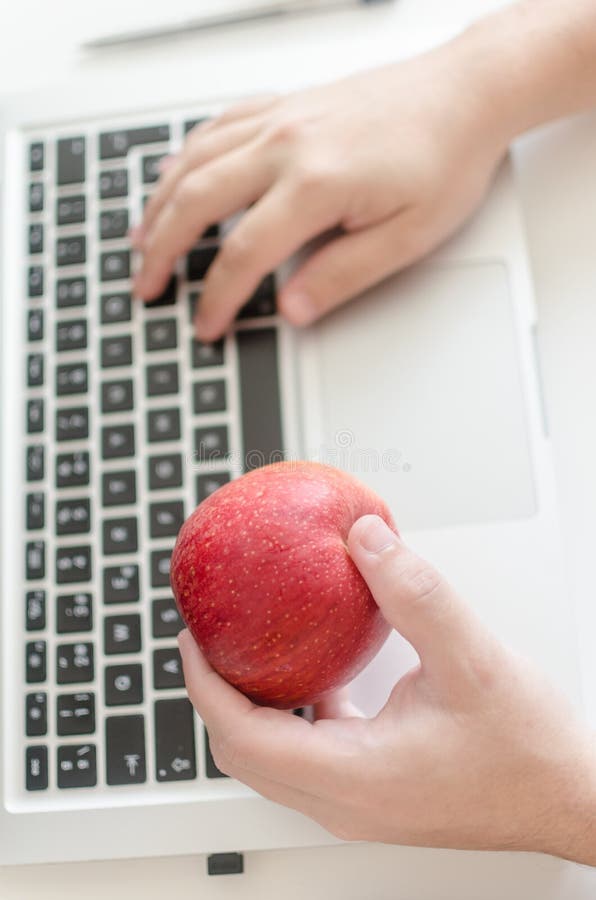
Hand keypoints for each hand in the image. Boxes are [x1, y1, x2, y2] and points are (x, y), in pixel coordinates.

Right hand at [134, 34, 509, 339]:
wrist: (465, 92)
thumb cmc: (445, 157)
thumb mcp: (406, 237)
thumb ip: (343, 275)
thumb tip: (292, 308)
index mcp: (316, 183)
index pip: (243, 254)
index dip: (217, 298)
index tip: (206, 324)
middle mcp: (286, 144)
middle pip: (195, 201)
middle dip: (162, 252)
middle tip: (147, 287)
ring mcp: (280, 118)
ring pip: (193, 160)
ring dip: (159, 203)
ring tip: (142, 241)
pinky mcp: (284, 105)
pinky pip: (215, 126)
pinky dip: (184, 155)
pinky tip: (173, 175)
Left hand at [178, 515, 595, 864]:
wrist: (568, 796)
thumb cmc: (527, 748)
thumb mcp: (472, 657)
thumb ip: (413, 591)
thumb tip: (364, 536)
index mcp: (354, 777)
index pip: (242, 738)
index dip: (203, 685)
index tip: (190, 636)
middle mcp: (345, 801)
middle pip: (244, 755)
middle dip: (214, 695)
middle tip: (211, 639)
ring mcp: (359, 801)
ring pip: (274, 758)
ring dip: (251, 705)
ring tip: (252, 648)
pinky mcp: (376, 790)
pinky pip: (310, 752)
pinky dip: (294, 711)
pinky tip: (318, 668)